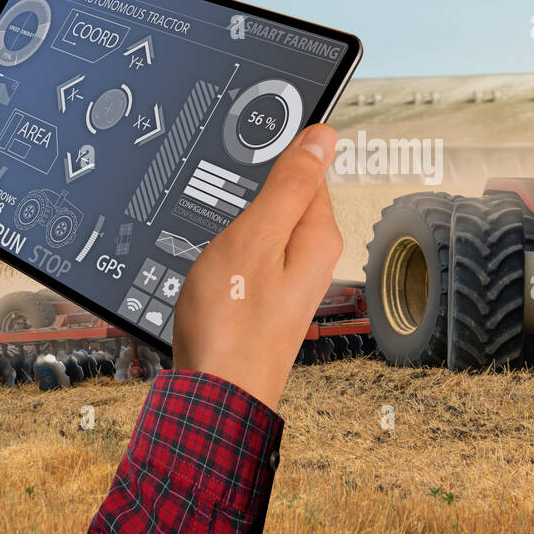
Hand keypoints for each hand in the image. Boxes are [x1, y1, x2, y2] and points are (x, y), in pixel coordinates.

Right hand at [172, 124, 340, 410]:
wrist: (215, 397)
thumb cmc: (232, 325)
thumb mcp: (256, 238)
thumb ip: (289, 185)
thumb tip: (324, 136)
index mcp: (319, 236)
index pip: (308, 168)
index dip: (272, 156)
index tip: (239, 161)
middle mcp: (312, 257)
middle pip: (283, 197)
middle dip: (250, 193)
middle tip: (218, 210)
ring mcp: (289, 280)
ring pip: (262, 227)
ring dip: (234, 224)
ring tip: (212, 246)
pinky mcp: (266, 298)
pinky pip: (250, 255)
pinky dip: (227, 251)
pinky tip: (209, 265)